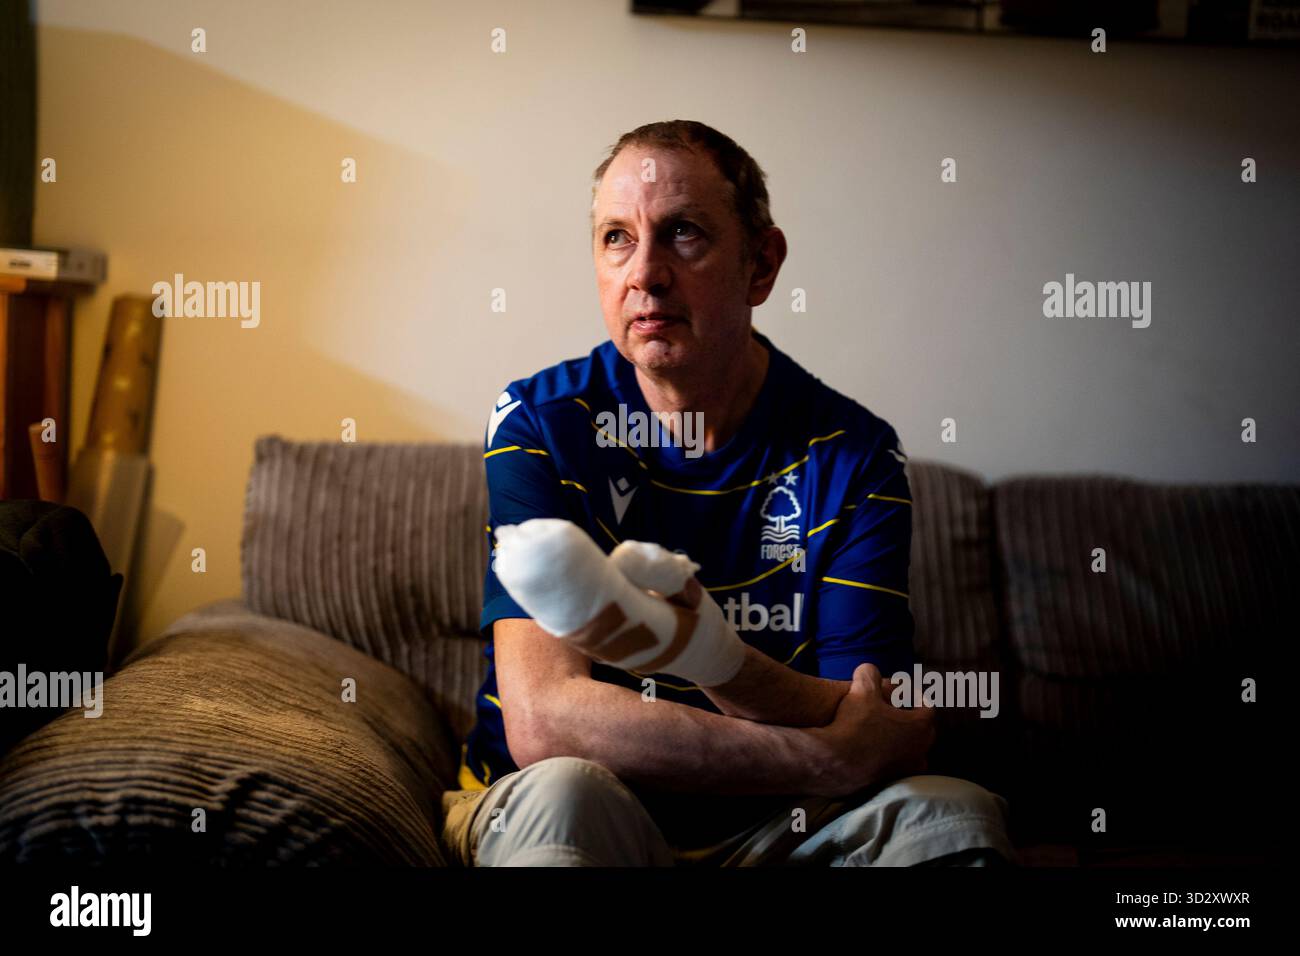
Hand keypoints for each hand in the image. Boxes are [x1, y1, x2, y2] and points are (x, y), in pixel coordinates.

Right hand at [801, 662, 936, 797]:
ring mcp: (907, 769)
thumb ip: (869, 674)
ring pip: (914, 752)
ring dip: (905, 739)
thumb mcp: (861, 689)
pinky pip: (899, 766)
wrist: (835, 762)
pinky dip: (893, 755)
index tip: (908, 691)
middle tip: (899, 709)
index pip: (928, 707)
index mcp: (920, 727)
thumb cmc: (854, 723)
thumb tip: (868, 671)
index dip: (917, 696)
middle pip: (925, 732)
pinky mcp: (891, 782)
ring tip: (888, 731)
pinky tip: (875, 748)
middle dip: (914, 718)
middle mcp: (920, 750)